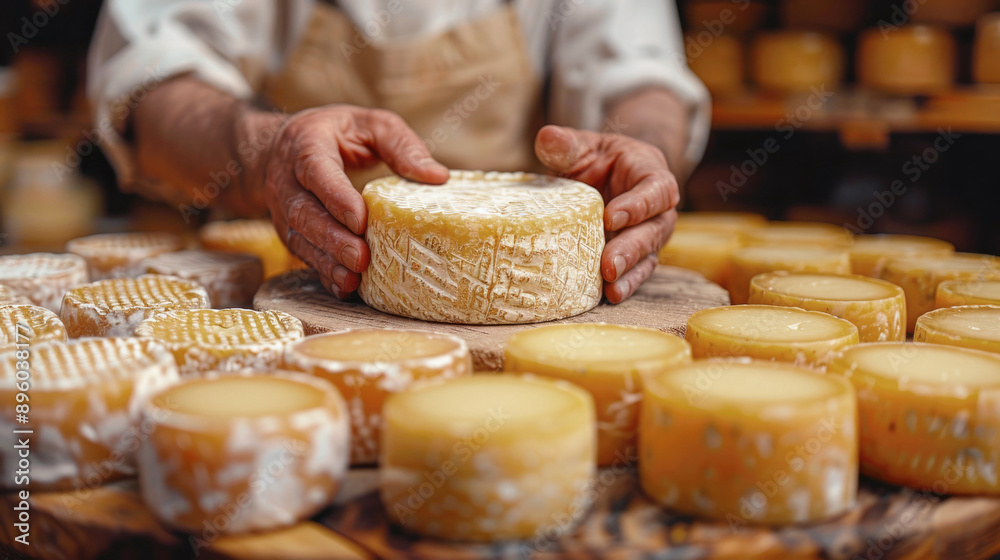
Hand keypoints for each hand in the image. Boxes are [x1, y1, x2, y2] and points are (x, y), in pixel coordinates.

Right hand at [257, 106, 448, 297]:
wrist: (283, 149)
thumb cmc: (339, 134)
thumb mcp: (371, 124)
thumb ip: (401, 145)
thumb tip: (438, 177)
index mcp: (307, 146)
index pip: (317, 172)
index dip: (336, 198)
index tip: (361, 221)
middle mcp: (288, 180)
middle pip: (305, 212)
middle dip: (333, 239)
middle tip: (361, 258)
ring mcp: (285, 210)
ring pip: (301, 238)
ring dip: (328, 261)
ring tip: (354, 278)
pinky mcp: (292, 232)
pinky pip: (304, 254)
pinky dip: (324, 272)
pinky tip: (345, 287)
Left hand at [534, 125, 679, 302]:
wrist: (601, 180)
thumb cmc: (595, 160)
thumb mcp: (583, 147)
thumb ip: (568, 144)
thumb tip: (546, 136)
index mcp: (650, 176)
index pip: (655, 190)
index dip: (638, 204)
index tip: (611, 217)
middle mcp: (657, 210)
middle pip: (653, 230)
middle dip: (632, 248)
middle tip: (608, 263)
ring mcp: (648, 237)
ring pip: (647, 257)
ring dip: (629, 273)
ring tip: (611, 287)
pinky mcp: (634, 258)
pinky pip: (635, 274)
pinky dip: (624, 285)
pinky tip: (609, 297)